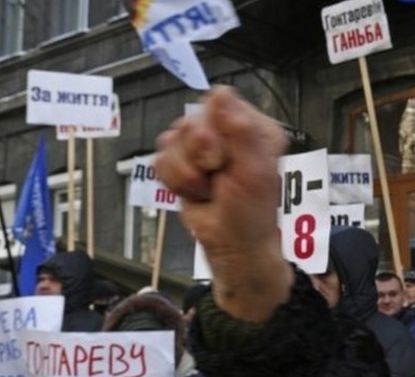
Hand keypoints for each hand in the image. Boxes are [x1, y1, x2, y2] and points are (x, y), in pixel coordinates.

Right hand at [155, 86, 292, 322]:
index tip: (225, 160)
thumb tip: (221, 91)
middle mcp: (227, 130)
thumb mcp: (254, 171)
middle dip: (197, 156)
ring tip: (207, 189)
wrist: (231, 245)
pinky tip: (194, 192)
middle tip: (216, 178)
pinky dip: (174, 180)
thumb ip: (240, 131)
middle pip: (190, 120)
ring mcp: (203, 146)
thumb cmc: (250, 213)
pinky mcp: (182, 162)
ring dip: (186, 173)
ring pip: (171, 139)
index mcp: (254, 126)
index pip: (218, 102)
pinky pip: (160, 158)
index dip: (214, 132)